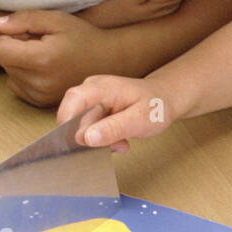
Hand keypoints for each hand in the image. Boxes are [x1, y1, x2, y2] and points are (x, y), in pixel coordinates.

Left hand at [0, 9, 102, 106]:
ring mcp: (40, 95)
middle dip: (15, 49)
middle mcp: (39, 82)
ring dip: (20, 63)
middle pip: (3, 61)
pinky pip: (17, 86)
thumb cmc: (82, 37)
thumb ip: (22, 19)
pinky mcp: (41, 102)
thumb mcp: (55, 19)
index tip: (29, 34)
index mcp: (41, 59)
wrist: (108, 60)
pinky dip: (25, 76)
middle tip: (41, 44)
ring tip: (46, 57)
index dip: (9, 37)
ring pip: (9, 74)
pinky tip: (46, 70)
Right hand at [56, 75, 175, 152]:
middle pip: (74, 117)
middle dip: (91, 138)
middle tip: (116, 145)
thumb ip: (113, 128)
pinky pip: (88, 128)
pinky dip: (101, 139)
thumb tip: (85, 138)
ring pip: (80, 126)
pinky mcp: (93, 110)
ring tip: (122, 142)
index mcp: (102, 86)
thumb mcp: (139, 120)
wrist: (164, 100)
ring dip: (98, 141)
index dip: (67, 122)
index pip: (73, 99)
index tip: (76, 144)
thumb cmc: (155, 106)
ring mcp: (91, 99)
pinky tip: (119, 140)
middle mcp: (92, 89)